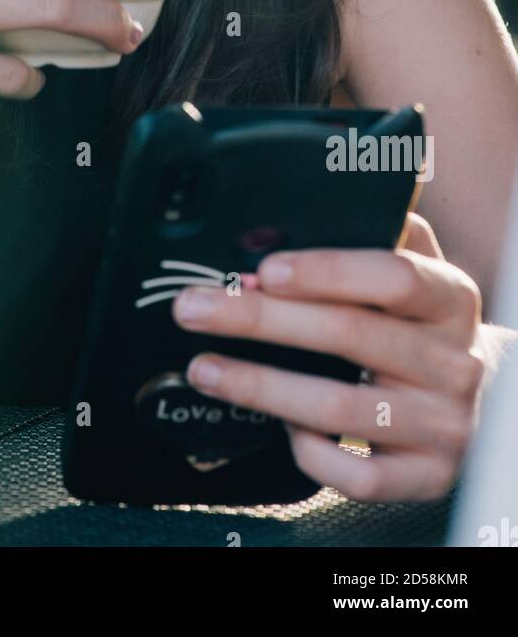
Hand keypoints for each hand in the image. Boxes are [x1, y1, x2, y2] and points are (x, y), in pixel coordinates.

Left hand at [171, 212, 485, 500]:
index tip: (264, 268)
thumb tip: (296, 203)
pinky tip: (277, 430)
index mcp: (450, 298)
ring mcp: (443, 425)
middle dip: (260, 319)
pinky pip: (359, 475)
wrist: (485, 398)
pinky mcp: (428, 477)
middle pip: (350, 335)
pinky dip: (311, 452)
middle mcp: (453, 361)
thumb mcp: (418, 266)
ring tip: (203, 367)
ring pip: (341, 407)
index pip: (394, 276)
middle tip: (195, 307)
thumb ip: (374, 229)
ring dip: (260, 386)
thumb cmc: (424, 322)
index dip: (326, 270)